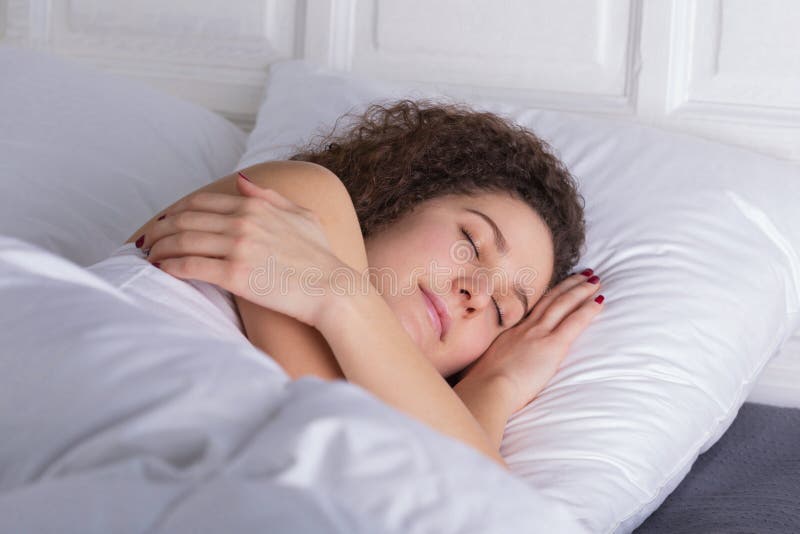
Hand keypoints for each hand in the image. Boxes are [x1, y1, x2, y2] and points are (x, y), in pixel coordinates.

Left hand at [142, 174, 348, 326]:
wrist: (333, 289)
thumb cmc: (321, 256)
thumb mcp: (301, 215)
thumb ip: (269, 196)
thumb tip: (241, 180)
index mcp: (254, 206)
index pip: (201, 202)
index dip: (176, 211)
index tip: (165, 221)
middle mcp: (243, 222)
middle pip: (185, 220)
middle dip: (161, 229)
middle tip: (149, 239)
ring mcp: (238, 248)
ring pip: (183, 242)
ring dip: (160, 247)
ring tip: (150, 255)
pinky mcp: (235, 276)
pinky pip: (191, 267)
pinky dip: (170, 266)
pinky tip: (160, 269)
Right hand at [457, 271, 604, 413]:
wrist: (487, 388)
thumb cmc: (482, 385)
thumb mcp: (483, 365)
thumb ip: (492, 361)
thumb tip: (491, 367)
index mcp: (509, 333)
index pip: (533, 309)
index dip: (548, 295)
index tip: (558, 286)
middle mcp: (525, 328)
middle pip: (550, 300)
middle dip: (567, 285)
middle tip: (582, 274)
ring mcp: (538, 334)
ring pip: (563, 304)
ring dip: (580, 290)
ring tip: (594, 280)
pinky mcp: (552, 345)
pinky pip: (575, 322)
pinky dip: (588, 309)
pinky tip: (600, 301)